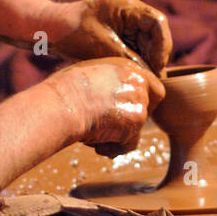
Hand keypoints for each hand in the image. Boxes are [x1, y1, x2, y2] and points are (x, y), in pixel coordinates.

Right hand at [47, 56, 165, 157]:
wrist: (64, 102)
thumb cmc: (64, 89)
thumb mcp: (89, 76)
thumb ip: (107, 84)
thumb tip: (104, 96)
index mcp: (127, 68)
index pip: (152, 87)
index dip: (141, 102)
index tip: (124, 111)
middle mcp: (138, 82)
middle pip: (146, 109)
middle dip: (129, 121)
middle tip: (110, 127)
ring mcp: (139, 102)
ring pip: (134, 129)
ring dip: (116, 135)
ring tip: (92, 136)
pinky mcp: (135, 122)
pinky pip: (128, 144)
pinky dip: (113, 148)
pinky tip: (96, 146)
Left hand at [48, 0, 172, 74]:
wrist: (49, 30)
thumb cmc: (72, 33)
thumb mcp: (102, 48)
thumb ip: (130, 60)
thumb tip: (153, 77)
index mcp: (126, 6)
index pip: (157, 22)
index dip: (162, 45)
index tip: (156, 65)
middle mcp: (129, 12)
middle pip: (155, 34)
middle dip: (155, 56)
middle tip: (152, 78)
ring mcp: (124, 23)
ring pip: (147, 43)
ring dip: (147, 61)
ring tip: (143, 79)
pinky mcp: (119, 34)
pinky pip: (136, 48)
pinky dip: (137, 61)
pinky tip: (134, 75)